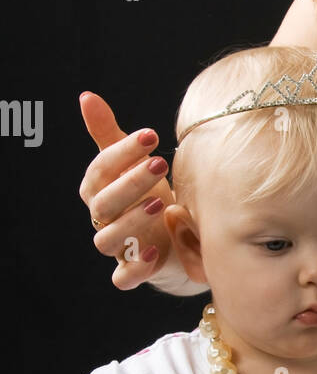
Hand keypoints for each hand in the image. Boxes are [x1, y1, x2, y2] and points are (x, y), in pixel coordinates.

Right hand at [79, 92, 175, 289]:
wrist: (174, 238)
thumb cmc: (148, 193)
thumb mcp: (133, 162)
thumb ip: (109, 134)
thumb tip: (86, 96)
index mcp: (100, 190)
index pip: (100, 170)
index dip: (121, 152)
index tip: (151, 135)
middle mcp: (104, 219)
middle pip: (103, 204)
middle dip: (129, 183)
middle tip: (159, 163)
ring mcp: (117, 248)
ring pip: (108, 240)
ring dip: (131, 222)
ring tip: (160, 204)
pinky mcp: (133, 271)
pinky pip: (123, 277)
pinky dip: (135, 268)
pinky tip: (155, 250)